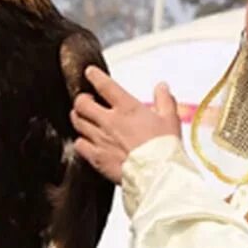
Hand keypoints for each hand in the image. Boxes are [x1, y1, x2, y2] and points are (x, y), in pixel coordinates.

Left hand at [71, 67, 180, 183]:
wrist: (159, 175)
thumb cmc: (165, 149)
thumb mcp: (170, 119)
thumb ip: (164, 100)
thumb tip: (162, 87)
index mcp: (127, 108)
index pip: (104, 84)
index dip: (94, 75)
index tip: (90, 72)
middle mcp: (109, 121)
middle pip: (81, 102)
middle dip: (81, 99)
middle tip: (85, 100)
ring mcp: (100, 139)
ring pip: (77, 121)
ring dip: (78, 118)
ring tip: (83, 118)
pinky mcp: (96, 157)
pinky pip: (79, 144)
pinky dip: (81, 141)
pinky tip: (86, 141)